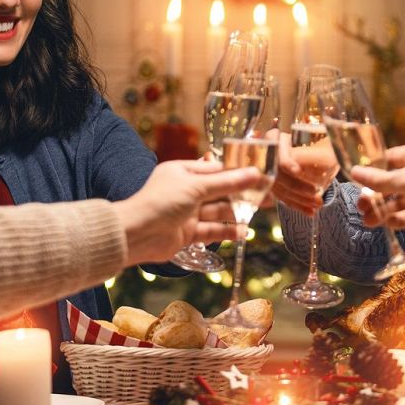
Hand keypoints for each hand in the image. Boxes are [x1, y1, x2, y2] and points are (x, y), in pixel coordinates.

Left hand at [115, 160, 261, 265]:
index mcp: (183, 172)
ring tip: (260, 212)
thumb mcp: (196, 187)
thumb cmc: (161, 202)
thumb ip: (227, 182)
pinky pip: (212, 230)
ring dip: (237, 212)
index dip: (238, 172)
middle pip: (220, 190)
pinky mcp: (188, 233)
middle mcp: (186, 191)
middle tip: (267, 195)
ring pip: (218, 211)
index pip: (217, 169)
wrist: (136, 234)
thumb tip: (254, 174)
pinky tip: (243, 231)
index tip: (261, 174)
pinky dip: (227, 230)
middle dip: (242, 193)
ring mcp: (187, 213)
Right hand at [270, 131, 327, 214]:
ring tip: (317, 204)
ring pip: (279, 188)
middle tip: (316, 193)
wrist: (319, 150)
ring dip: (299, 199)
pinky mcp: (273, 185)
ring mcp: (267, 171)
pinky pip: (282, 196)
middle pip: (277, 174)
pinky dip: (296, 204)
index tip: (298, 170)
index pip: (275, 149)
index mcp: (274, 138)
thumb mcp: (322, 140)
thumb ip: (319, 146)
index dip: (285, 161)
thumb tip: (319, 149)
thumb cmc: (322, 142)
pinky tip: (309, 211)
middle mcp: (268, 154)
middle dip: (297, 186)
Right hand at [349, 142, 404, 227]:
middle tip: (361, 207)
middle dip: (376, 196)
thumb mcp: (404, 180)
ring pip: (401, 202)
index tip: (356, 181)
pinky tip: (387, 224)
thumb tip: (354, 173)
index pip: (387, 160)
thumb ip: (379, 180)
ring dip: (385, 211)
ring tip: (368, 221)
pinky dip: (400, 219)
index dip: (372, 170)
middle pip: (392, 184)